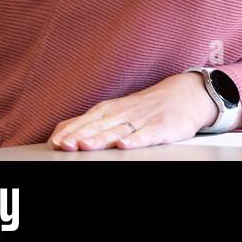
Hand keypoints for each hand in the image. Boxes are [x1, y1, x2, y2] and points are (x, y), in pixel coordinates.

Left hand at [49, 71, 218, 150]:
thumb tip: (60, 132)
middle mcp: (124, 113)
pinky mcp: (162, 127)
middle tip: (65, 145)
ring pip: (119, 130)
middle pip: (99, 127)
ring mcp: (143, 120)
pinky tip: (125, 145)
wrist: (187, 94)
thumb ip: (90, 121)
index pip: (86, 121)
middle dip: (80, 136)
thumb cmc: (146, 107)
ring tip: (86, 146)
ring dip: (101, 138)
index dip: (71, 132)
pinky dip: (136, 140)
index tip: (55, 142)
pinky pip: (147, 135)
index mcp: (110, 110)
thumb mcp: (116, 109)